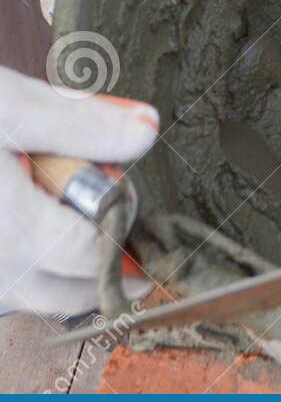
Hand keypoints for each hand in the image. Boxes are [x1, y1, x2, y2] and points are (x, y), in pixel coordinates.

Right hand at [0, 67, 156, 315]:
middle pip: (70, 291)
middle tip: (111, 211)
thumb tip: (146, 132)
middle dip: (103, 258)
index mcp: (9, 231)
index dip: (121, 222)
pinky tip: (35, 221)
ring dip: (69, 269)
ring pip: (40, 297)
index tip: (126, 191)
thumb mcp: (12, 105)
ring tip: (73, 216)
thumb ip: (82, 123)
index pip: (90, 254)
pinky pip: (13, 287)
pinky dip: (34, 266)